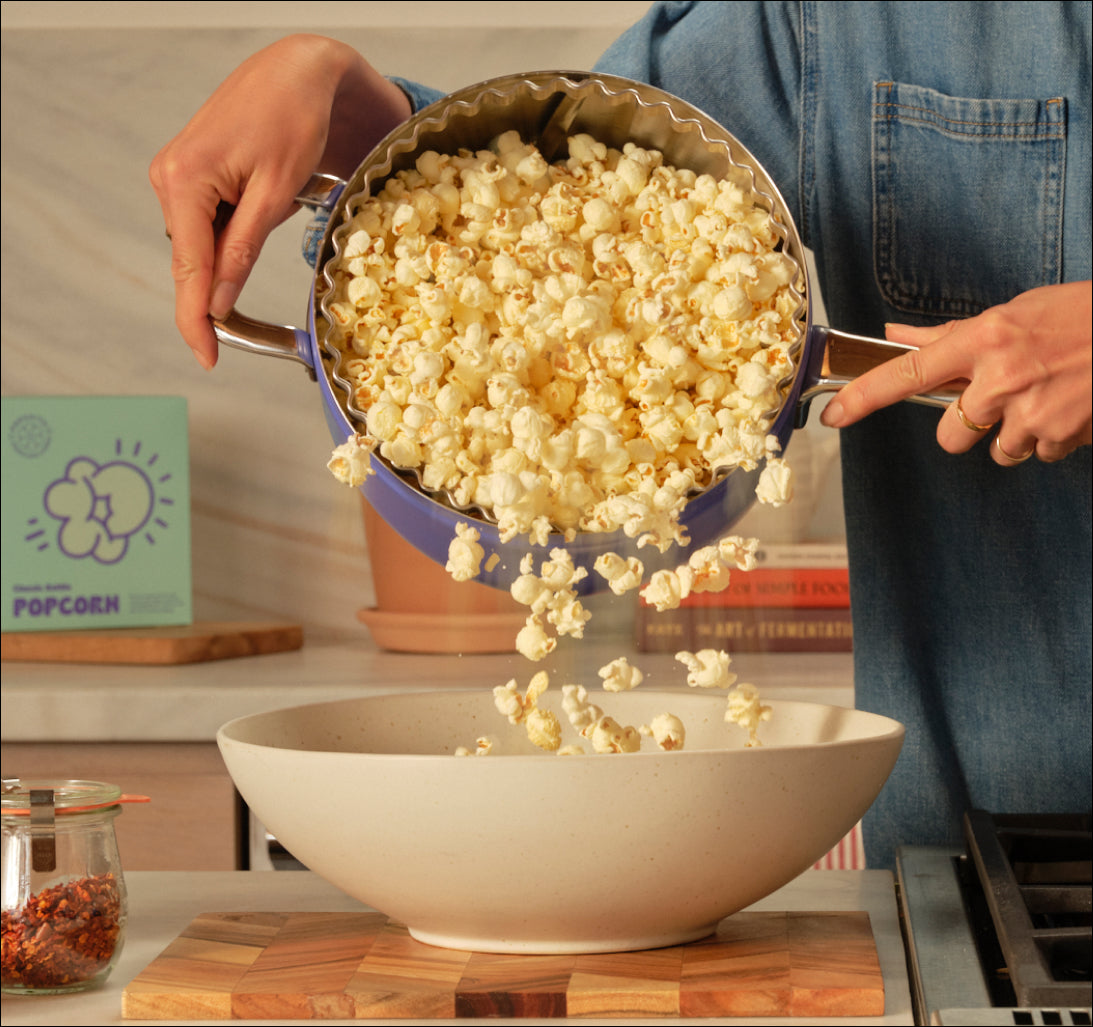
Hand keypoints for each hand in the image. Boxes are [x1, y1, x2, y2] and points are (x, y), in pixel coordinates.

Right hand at [149, 34, 410, 368]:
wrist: (296, 70)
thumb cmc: (293, 120)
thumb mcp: (275, 193)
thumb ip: (241, 250)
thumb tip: (219, 301)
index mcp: (184, 181)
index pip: (188, 270)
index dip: (196, 321)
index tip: (206, 357)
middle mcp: (168, 177)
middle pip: (187, 261)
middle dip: (209, 298)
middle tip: (230, 339)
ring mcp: (175, 173)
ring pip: (197, 243)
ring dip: (224, 261)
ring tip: (267, 232)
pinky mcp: (190, 172)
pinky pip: (204, 222)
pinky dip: (225, 238)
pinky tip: (253, 220)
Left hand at [820, 281, 1092, 464]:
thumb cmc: (1080, 315)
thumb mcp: (1014, 312)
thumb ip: (953, 334)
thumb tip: (895, 333)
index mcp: (983, 339)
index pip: (906, 374)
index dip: (862, 397)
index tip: (833, 415)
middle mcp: (1000, 377)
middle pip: (949, 436)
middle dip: (968, 428)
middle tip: (1000, 400)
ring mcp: (1031, 411)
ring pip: (996, 451)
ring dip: (1013, 435)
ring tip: (1046, 397)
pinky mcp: (1060, 436)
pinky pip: (1038, 454)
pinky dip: (1050, 439)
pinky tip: (1070, 407)